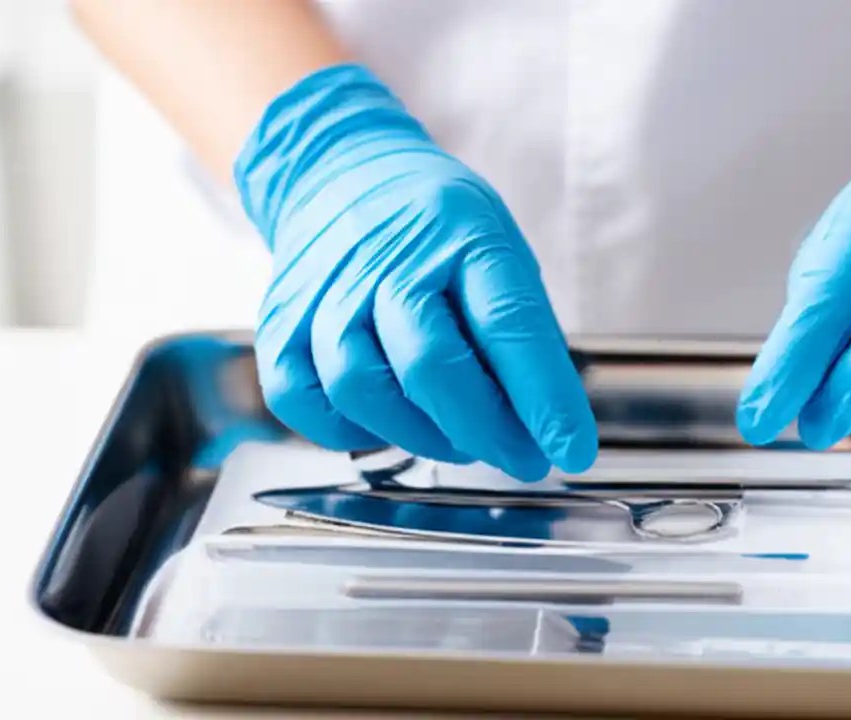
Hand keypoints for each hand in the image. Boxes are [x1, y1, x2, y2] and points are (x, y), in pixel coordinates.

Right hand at [235, 65, 596, 480]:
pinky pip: (303, 401)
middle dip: (485, 432)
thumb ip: (520, 333)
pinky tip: (384, 422)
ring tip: (456, 439)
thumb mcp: (498, 249)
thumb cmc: (434, 225)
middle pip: (430, 366)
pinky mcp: (279, 324)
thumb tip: (546, 428)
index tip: (571, 449)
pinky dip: (347, 431)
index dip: (543, 397)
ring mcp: (325, 291)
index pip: (508, 324)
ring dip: (420, 436)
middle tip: (519, 456)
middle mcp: (387, 260)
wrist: (337, 171)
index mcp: (461, 233)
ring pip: (362, 390)